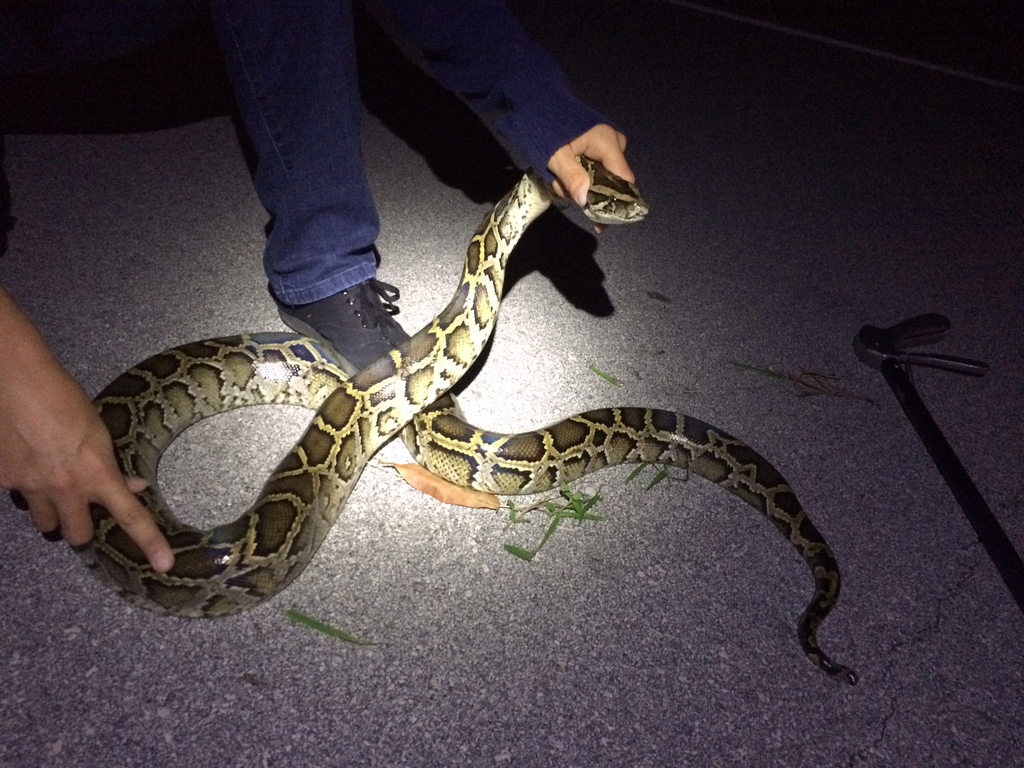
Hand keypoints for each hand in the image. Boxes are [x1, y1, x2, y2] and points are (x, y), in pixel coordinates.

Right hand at [0, 290, 173, 571]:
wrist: (13, 380)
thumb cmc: (62, 397)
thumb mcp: (98, 430)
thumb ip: (111, 463)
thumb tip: (132, 485)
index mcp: (97, 473)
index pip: (131, 516)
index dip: (150, 542)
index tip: (164, 565)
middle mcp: (64, 489)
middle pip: (76, 535)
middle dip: (81, 528)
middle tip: (82, 509)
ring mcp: (29, 488)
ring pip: (44, 522)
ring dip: (52, 512)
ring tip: (53, 485)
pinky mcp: (2, 481)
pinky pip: (17, 496)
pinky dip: (24, 486)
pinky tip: (26, 461)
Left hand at [547, 123, 634, 229]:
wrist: (538, 106)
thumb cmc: (546, 128)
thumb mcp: (554, 156)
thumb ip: (571, 176)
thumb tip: (585, 200)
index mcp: (607, 142)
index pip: (624, 179)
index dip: (615, 202)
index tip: (600, 222)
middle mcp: (613, 143)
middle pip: (609, 182)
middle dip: (583, 192)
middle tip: (558, 186)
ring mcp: (606, 145)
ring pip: (598, 179)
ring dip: (575, 185)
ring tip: (554, 176)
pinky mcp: (597, 147)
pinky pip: (593, 171)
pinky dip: (576, 176)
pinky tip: (560, 173)